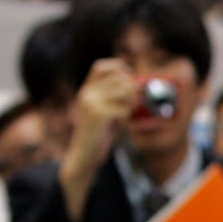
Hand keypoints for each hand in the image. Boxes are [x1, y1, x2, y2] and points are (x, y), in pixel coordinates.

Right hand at [59, 58, 137, 220]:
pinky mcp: (98, 115)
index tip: (129, 77)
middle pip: (120, 78)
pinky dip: (127, 117)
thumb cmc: (99, 134)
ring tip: (127, 113)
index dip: (119, 67)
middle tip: (132, 105)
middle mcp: (87, 93)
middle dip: (132, 90)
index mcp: (86, 90)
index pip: (102, 67)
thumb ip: (115, 97)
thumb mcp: (105, 111)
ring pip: (124, 90)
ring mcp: (91, 103)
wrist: (84, 155)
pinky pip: (124, 109)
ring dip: (132, 102)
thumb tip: (138, 85)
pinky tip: (120, 125)